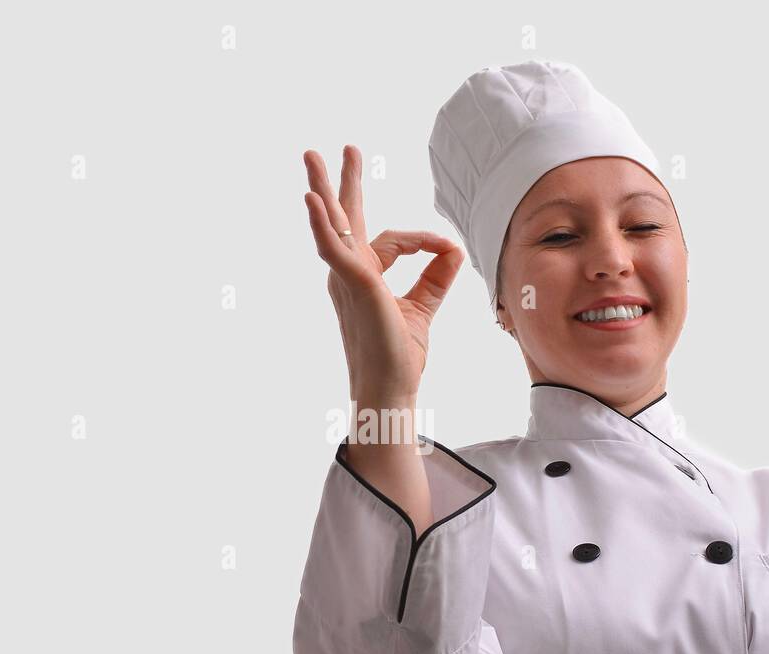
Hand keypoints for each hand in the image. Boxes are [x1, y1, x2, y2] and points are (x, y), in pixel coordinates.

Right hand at [303, 144, 464, 401]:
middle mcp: (349, 273)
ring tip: (314, 156)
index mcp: (364, 276)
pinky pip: (333, 247)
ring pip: (334, 225)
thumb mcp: (423, 308)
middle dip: (343, 183)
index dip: (424, 240)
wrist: (389, 388)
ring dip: (324, 189)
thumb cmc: (398, 357)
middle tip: (340, 150)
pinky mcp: (352, 283)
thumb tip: (454, 249)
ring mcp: (346, 277)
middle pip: (345, 219)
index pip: (393, 240)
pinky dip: (322, 224)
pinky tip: (313, 200)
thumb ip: (436, 277)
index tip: (446, 247)